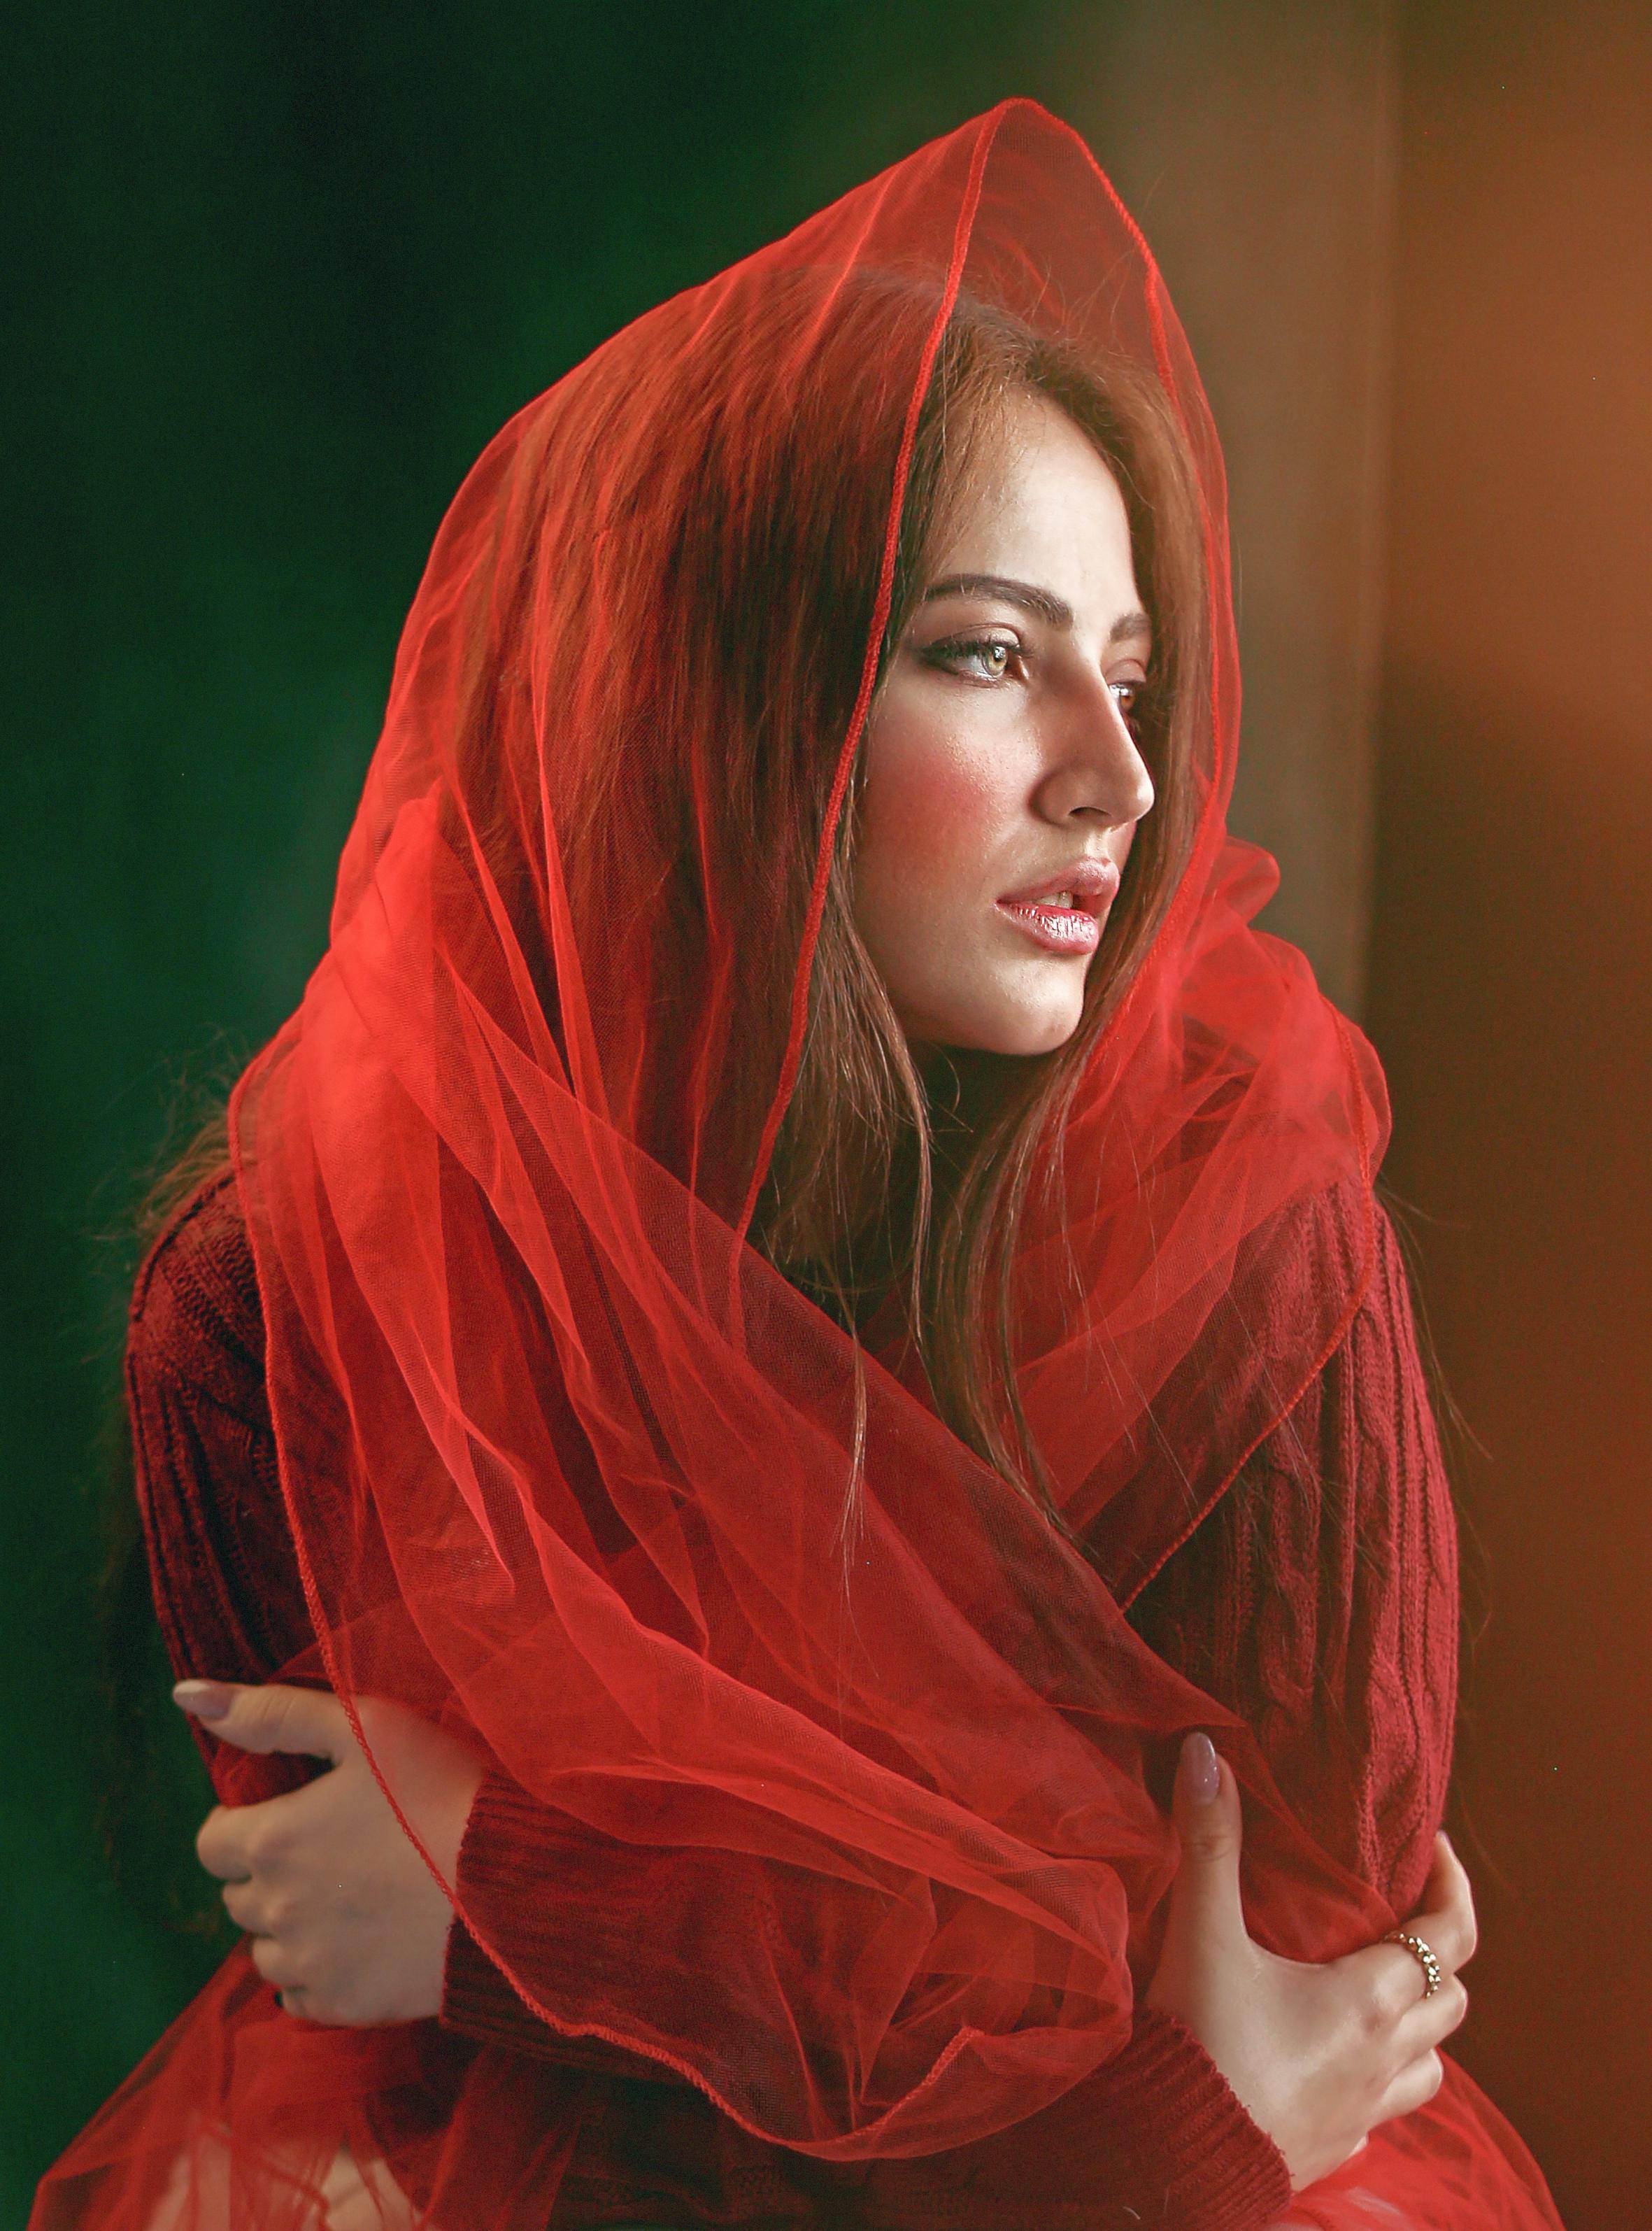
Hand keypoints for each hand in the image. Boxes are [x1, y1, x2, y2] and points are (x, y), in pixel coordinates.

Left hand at [175, 1679, 486, 2025]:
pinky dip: (317, 1970)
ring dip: (288, 1925)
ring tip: (348, 1898)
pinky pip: (299, 1995)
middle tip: (330, 1850)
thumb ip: (274, 1713)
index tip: (290, 1813)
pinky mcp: (340, 2006)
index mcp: (272, 1839)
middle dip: (268, 1872)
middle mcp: (273, 1909)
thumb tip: (188, 1698)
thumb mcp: (365, 1727)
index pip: (211, 1841)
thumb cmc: (440, 1793)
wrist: (510, 1886)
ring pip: (264, 1949)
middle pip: (238, 1895)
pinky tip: (362, 1941)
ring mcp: (305, 1964)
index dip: (242, 1823)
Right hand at [1146, 1733, 1474, 2191]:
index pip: (1449, 1934)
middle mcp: (1383, 2056)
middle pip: (1451, 1999)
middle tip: (1404, 1913)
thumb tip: (1207, 1751)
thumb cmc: (1202, 2043)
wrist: (1177, 2159)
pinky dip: (1376, 2081)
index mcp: (1369, 1999)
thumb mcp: (1203, 1932)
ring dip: (1422, 2026)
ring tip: (1382, 1993)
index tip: (1435, 1847)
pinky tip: (1338, 2067)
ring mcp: (1365, 2110)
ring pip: (1431, 2064)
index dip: (1454, 1885)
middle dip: (1440, 1952)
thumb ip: (1209, 1840)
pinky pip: (1383, 2113)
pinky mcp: (1336, 2146)